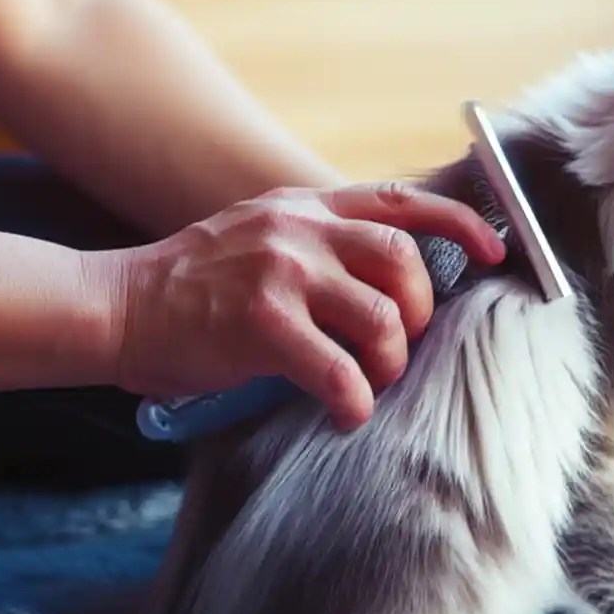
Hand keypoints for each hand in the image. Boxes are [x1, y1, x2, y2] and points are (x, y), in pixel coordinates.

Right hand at [104, 182, 505, 428]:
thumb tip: (391, 278)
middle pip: (404, 261)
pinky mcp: (262, 323)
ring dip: (390, 362)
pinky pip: (339, 370)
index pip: (401, 200)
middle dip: (420, 312)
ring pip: (382, 318)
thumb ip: (320, 241)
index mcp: (306, 206)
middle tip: (400, 344)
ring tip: (369, 382)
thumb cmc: (196, 284)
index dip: (459, 225)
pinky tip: (344, 413)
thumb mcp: (261, 234)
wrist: (120, 306)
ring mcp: (281, 272)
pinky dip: (355, 401)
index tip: (493, 252)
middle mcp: (300, 229)